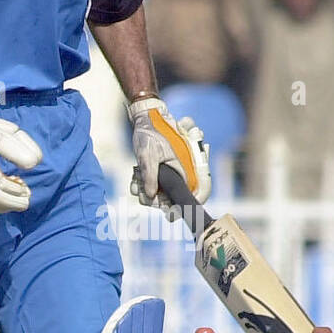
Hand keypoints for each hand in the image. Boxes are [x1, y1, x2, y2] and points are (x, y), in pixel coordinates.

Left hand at [128, 96, 210, 216]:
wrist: (145, 118)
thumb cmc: (150, 133)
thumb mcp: (147, 154)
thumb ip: (150, 175)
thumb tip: (151, 195)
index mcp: (189, 167)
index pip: (199, 194)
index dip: (188, 208)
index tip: (169, 215)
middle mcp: (185, 172)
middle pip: (177, 198)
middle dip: (158, 201)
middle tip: (142, 196)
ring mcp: (174, 173)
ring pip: (164, 194)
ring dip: (147, 194)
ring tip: (135, 184)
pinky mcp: (164, 172)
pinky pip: (156, 187)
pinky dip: (144, 186)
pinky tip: (134, 180)